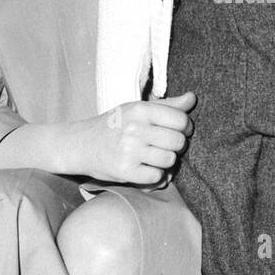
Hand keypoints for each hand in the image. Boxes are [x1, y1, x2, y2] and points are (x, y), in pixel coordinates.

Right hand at [60, 91, 196, 186]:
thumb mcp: (137, 109)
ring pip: (170, 160)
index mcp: (140, 110)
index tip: (179, 131)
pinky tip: (146, 170)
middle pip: (178, 142)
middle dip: (177, 146)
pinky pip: (157, 177)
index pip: (181, 120)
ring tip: (155, 158)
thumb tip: (192, 98)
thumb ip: (167, 106)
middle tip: (165, 146)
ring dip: (166, 162)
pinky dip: (155, 177)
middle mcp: (135, 129)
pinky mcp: (124, 171)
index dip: (186, 128)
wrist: (81, 145)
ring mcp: (129, 150)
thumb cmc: (114, 126)